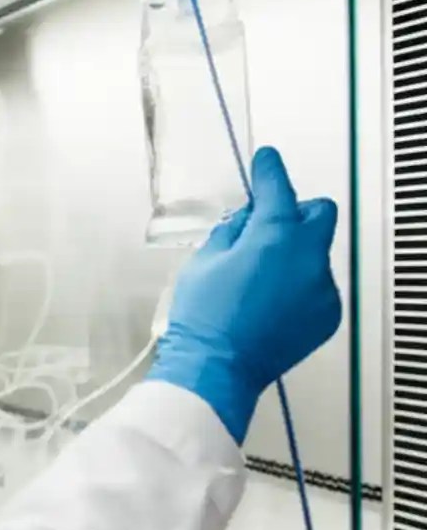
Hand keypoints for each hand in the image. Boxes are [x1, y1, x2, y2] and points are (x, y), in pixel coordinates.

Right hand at [146, 147, 341, 443]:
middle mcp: (309, 258)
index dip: (270, 170)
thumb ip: (233, 232)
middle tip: (267, 227)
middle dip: (296, 212)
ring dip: (294, 254)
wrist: (217, 368)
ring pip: (316, 253)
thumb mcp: (204, 260)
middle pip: (320, 214)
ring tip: (260, 279)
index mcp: (275, 237)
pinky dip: (299, 285)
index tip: (267, 160)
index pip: (278, 188)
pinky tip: (270, 303)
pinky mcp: (327, 315)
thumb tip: (248, 222)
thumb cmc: (203, 315)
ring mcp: (323, 288)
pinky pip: (318, 286)